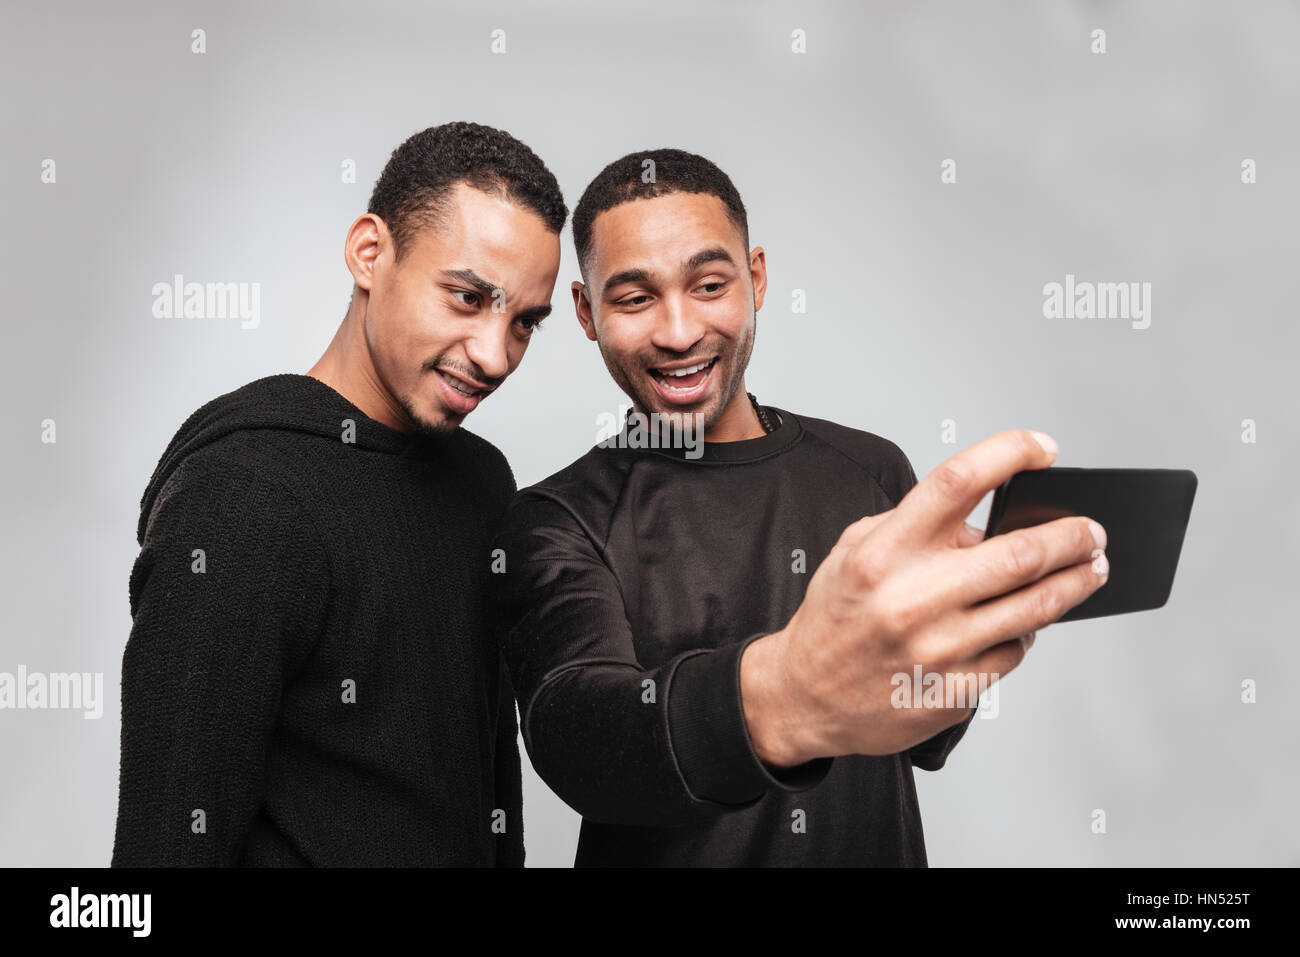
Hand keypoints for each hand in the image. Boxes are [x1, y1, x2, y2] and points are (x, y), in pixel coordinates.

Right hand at [741, 429, 1104, 764]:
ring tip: (1091, 568)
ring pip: (1034, 607)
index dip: (1009, 453)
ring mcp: (936, 649)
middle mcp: (911, 598)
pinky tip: (1030, 621)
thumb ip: (914, 526)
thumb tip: (987, 520)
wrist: (804, 697)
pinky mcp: (953, 692)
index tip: (1042, 448)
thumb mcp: (855, 552)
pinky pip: (1014, 652)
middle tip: (1092, 530)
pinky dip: (1029, 631)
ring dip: (1075, 582)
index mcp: (883, 552)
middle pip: (1019, 552)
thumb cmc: (835, 618)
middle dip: (1071, 536)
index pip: (957, 482)